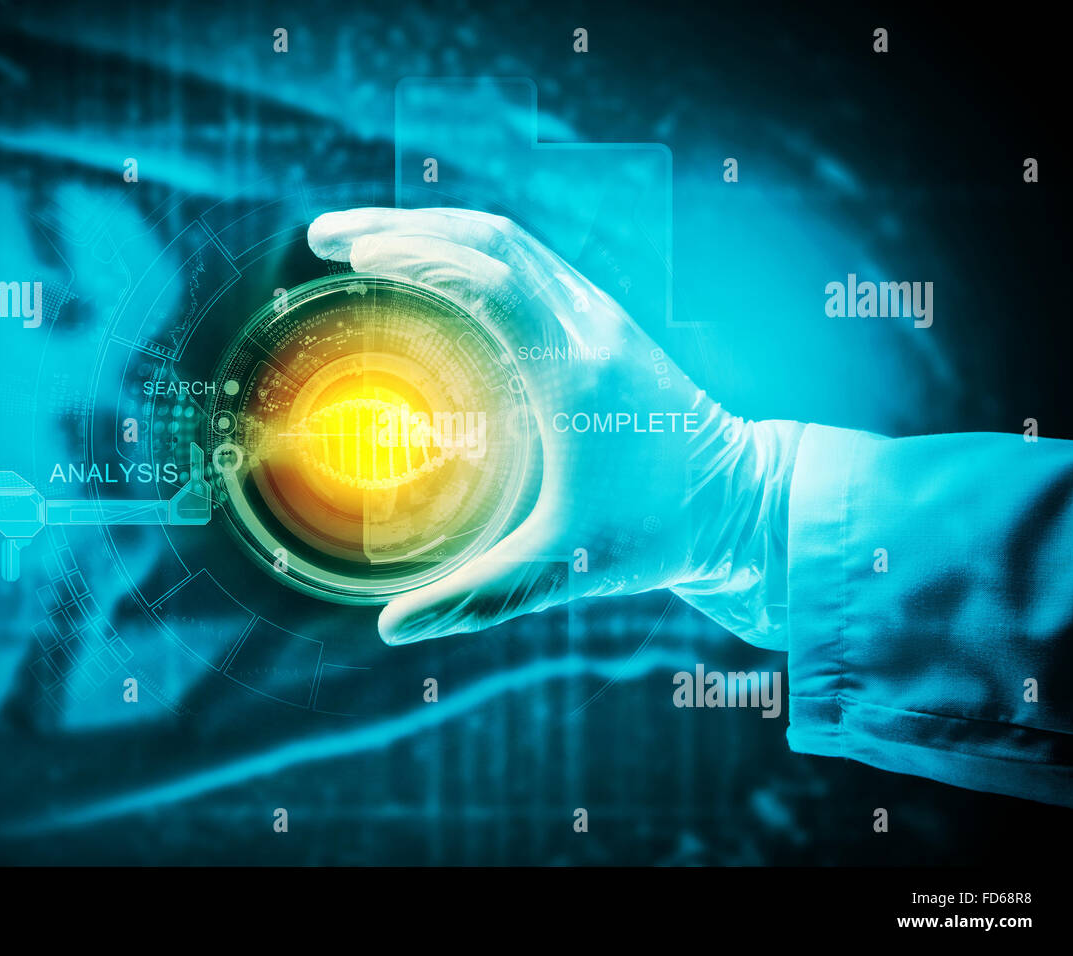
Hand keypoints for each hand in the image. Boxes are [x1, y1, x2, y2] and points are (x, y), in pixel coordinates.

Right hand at [307, 208, 802, 648]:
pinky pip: (526, 266)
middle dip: (403, 227)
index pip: (489, 282)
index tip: (349, 257)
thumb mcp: (566, 571)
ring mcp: (601, 318)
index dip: (415, 258)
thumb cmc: (659, 535)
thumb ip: (477, 600)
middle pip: (492, 240)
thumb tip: (392, 629)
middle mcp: (590, 329)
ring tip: (362, 244)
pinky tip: (430, 272)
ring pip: (511, 244)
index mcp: (577, 375)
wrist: (745, 504)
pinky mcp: (604, 325)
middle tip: (326, 238)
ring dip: (435, 232)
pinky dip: (467, 253)